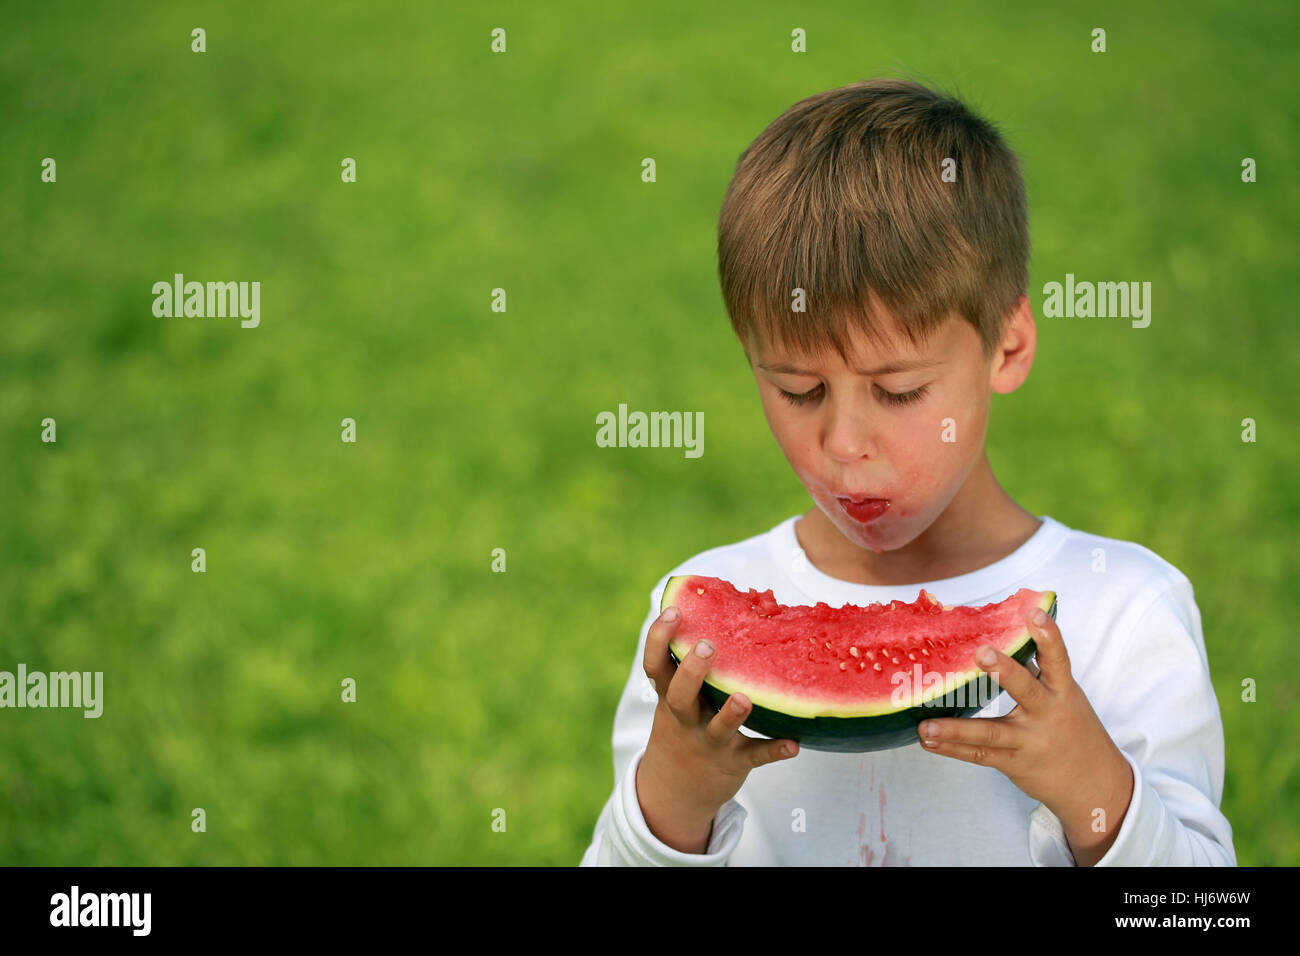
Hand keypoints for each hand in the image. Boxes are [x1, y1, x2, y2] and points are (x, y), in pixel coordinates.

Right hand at [636, 605, 798, 852]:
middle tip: (707, 646)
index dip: (659, 638)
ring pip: (718, 728)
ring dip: (731, 714)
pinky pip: (755, 756)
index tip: (673, 611)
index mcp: (670, 697)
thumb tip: (712, 604)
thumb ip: (688, 664)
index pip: (656, 665)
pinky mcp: (734, 762)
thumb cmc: (684, 724)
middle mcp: (687, 718)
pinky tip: (794, 744)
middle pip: (681, 695)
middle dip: (692, 671)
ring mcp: (709, 741)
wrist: (676, 789)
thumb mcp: (676, 697)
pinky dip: (774, 751)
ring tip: (744, 699)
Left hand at [915, 606, 1134, 865]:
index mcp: (1062, 691)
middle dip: (1006, 672)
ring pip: (991, 734)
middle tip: (981, 652)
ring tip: (925, 725)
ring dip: (956, 729)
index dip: (1048, 636)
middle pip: (1027, 690)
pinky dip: (951, 747)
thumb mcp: (1064, 696)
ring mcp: (1028, 741)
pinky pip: (978, 754)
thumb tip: (1006, 631)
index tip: (1034, 612)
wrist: (1095, 785)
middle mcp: (1047, 714)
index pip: (1058, 660)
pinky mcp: (1013, 763)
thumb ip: (1037, 668)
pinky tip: (926, 740)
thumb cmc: (1072, 729)